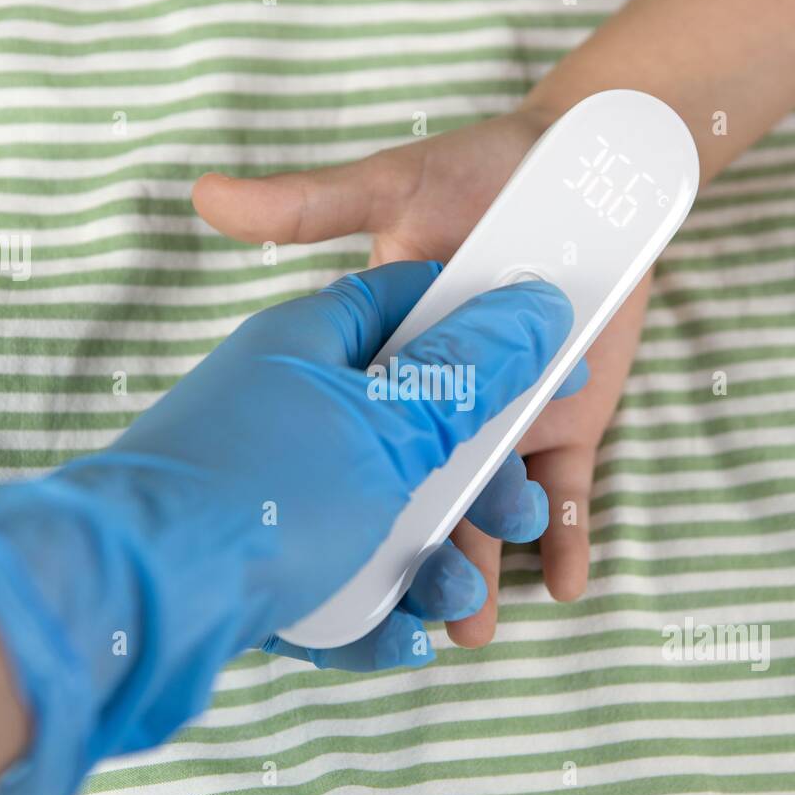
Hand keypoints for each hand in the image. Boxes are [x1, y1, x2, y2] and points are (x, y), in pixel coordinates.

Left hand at [0, 261, 572, 794]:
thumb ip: (469, 370)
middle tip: (513, 511)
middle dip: (473, 481)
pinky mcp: (252, 565)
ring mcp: (267, 492)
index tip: (543, 356)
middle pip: (407, 429)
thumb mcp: (386, 423)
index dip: (482, 325)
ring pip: (376, 517)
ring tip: (465, 603)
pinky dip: (372, 611)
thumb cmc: (260, 488)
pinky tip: (405, 641)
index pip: (407, 304)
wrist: (128, 600)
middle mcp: (287, 412)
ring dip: (431, 563)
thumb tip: (535, 309)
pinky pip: (331, 580)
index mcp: (309, 347)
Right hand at [194, 107, 653, 645]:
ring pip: (489, 507)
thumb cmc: (478, 173)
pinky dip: (570, 536)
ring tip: (473, 623)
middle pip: (421, 492)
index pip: (359, 438)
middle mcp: (435, 410)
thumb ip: (307, 206)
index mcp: (384, 369)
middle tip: (405, 615)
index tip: (324, 556)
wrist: (591, 172)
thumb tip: (203, 194)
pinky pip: (569, 490)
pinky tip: (565, 583)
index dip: (344, 494)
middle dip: (415, 556)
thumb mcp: (390, 190)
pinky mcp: (569, 426)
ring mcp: (504, 424)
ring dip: (483, 565)